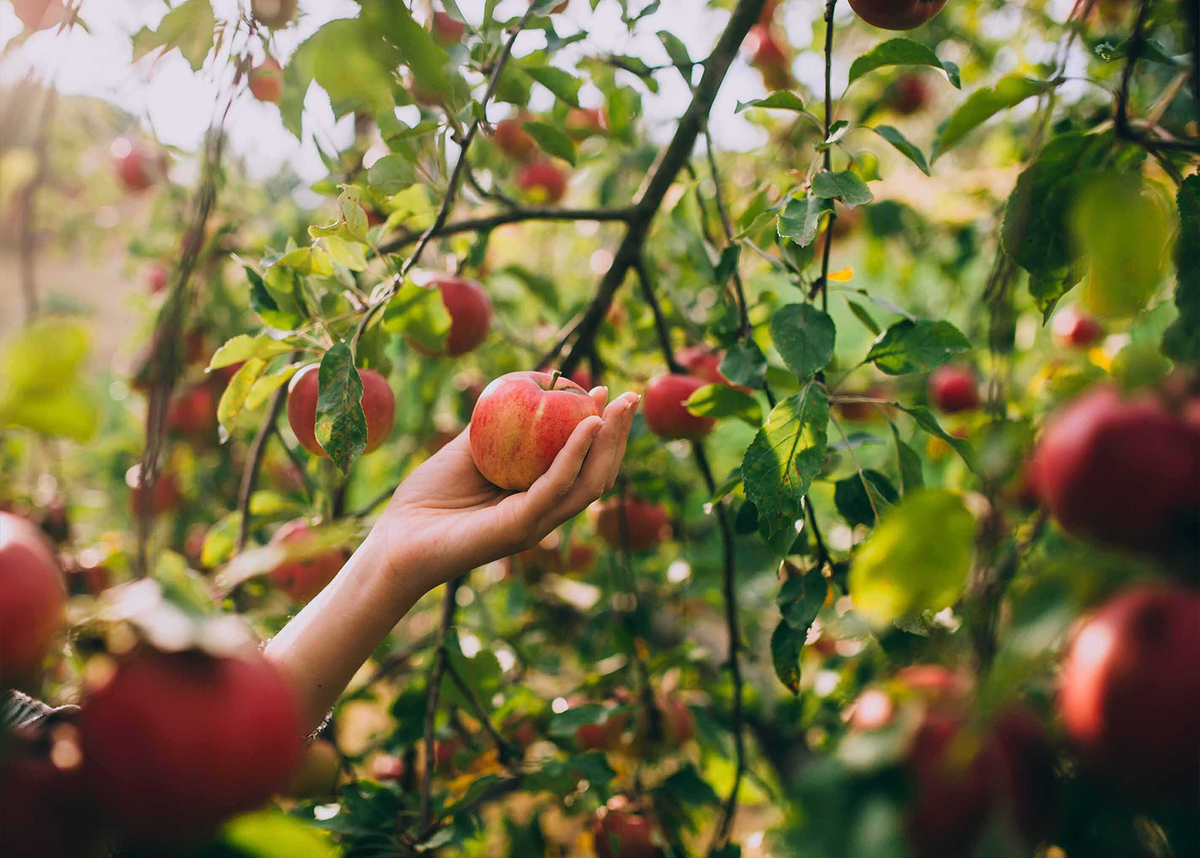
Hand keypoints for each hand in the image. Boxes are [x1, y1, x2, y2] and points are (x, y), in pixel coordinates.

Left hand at [373, 387, 638, 589]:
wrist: (395, 541)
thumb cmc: (427, 499)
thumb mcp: (465, 451)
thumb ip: (494, 426)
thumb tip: (520, 386)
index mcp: (536, 498)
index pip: (583, 465)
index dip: (601, 431)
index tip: (606, 392)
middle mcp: (543, 513)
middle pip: (596, 474)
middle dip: (618, 435)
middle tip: (629, 398)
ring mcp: (535, 523)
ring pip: (587, 483)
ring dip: (607, 443)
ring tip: (617, 408)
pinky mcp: (519, 528)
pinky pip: (554, 487)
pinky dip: (574, 456)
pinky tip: (585, 427)